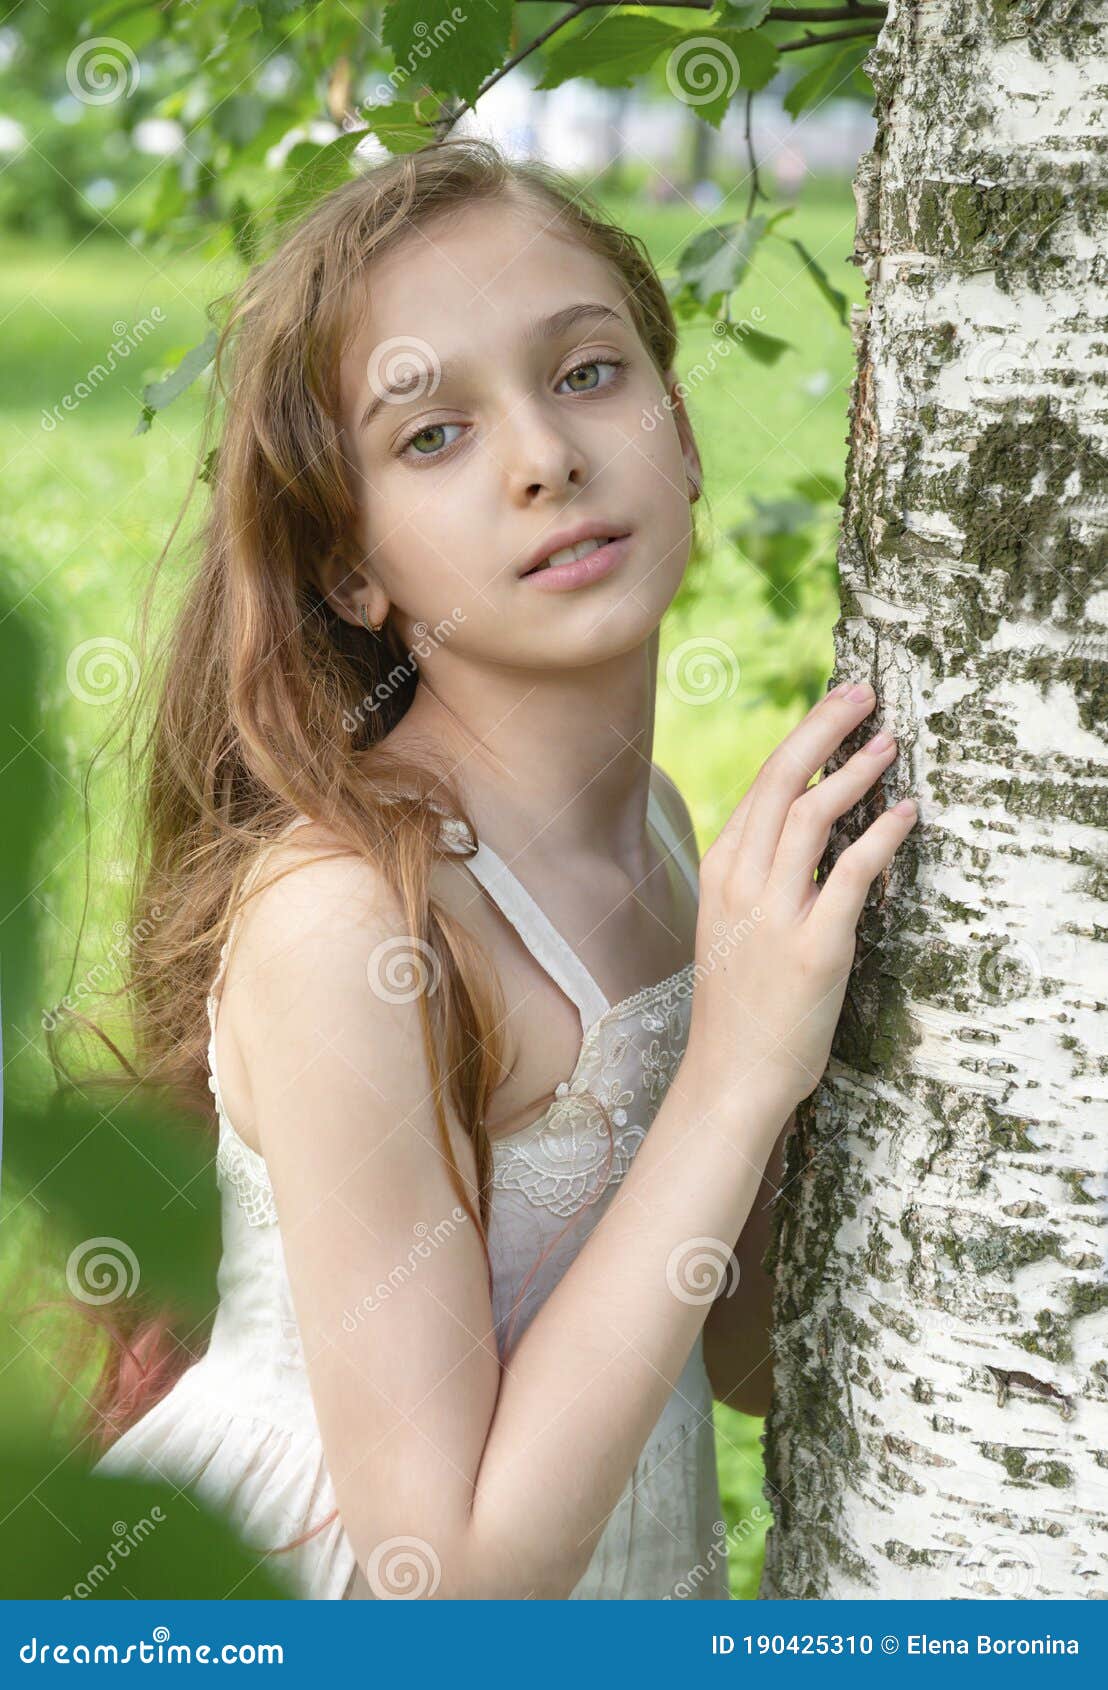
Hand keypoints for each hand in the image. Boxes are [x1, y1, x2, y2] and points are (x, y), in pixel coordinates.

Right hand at [684, 681, 916, 1116]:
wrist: (732, 1075)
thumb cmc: (739, 1005)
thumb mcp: (729, 925)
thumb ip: (756, 876)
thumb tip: (799, 827)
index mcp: (720, 872)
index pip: (761, 785)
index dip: (803, 738)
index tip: (837, 708)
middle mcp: (740, 884)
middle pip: (781, 782)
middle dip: (825, 728)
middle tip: (864, 695)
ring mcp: (773, 914)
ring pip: (810, 816)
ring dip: (855, 772)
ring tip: (889, 744)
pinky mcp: (813, 948)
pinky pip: (851, 873)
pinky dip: (882, 834)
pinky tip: (906, 812)